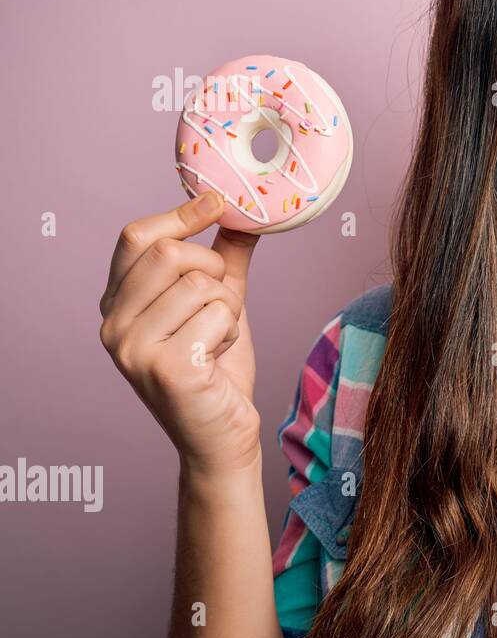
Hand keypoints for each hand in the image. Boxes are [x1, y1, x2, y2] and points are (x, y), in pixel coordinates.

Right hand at [99, 191, 262, 475]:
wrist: (221, 435)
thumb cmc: (217, 369)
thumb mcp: (219, 304)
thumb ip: (225, 259)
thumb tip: (242, 211)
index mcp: (117, 303)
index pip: (136, 237)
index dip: (180, 214)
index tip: (218, 202)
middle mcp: (112, 324)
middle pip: (173, 253)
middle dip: (214, 271)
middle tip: (220, 305)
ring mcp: (132, 348)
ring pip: (202, 284)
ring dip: (229, 308)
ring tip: (217, 340)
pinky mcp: (165, 367)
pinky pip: (219, 314)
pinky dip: (232, 331)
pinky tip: (217, 359)